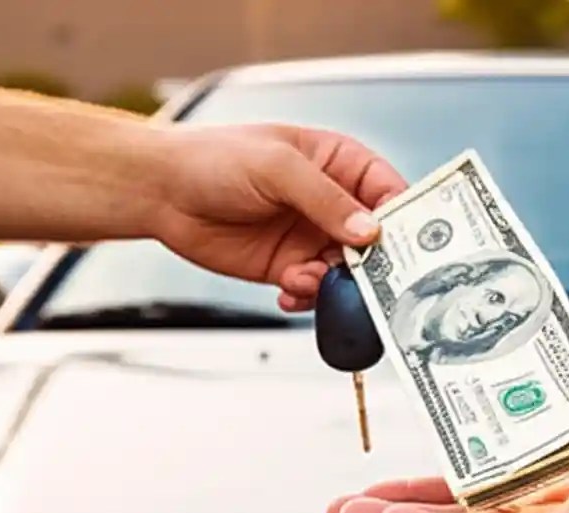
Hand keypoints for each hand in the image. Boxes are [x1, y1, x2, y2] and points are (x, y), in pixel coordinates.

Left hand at [152, 124, 406, 311]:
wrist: (161, 191)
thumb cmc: (215, 159)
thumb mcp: (277, 167)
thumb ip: (325, 199)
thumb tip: (369, 231)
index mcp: (341, 164)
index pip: (391, 192)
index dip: (404, 219)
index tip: (407, 246)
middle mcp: (333, 203)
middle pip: (377, 241)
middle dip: (374, 263)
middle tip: (368, 281)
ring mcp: (313, 237)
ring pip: (349, 272)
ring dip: (336, 284)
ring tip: (305, 279)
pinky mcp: (290, 266)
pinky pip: (316, 290)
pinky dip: (309, 297)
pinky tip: (289, 290)